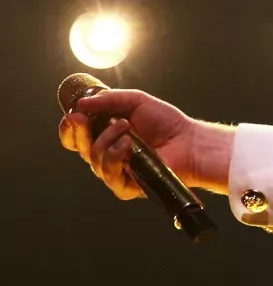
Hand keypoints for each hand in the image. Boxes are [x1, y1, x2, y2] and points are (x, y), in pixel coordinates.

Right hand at [56, 88, 232, 197]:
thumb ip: (109, 99)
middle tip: (85, 118)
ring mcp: (117, 171)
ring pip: (93, 160)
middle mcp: (108, 154)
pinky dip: (115, 158)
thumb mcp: (136, 101)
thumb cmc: (168, 123)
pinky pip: (109, 176)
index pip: (76, 137)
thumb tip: (81, 103)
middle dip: (78, 132)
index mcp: (106, 136)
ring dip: (106, 140)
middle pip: (79, 149)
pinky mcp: (127, 186)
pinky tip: (128, 146)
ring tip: (126, 127)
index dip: (69, 128)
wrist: (191, 141)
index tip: (73, 115)